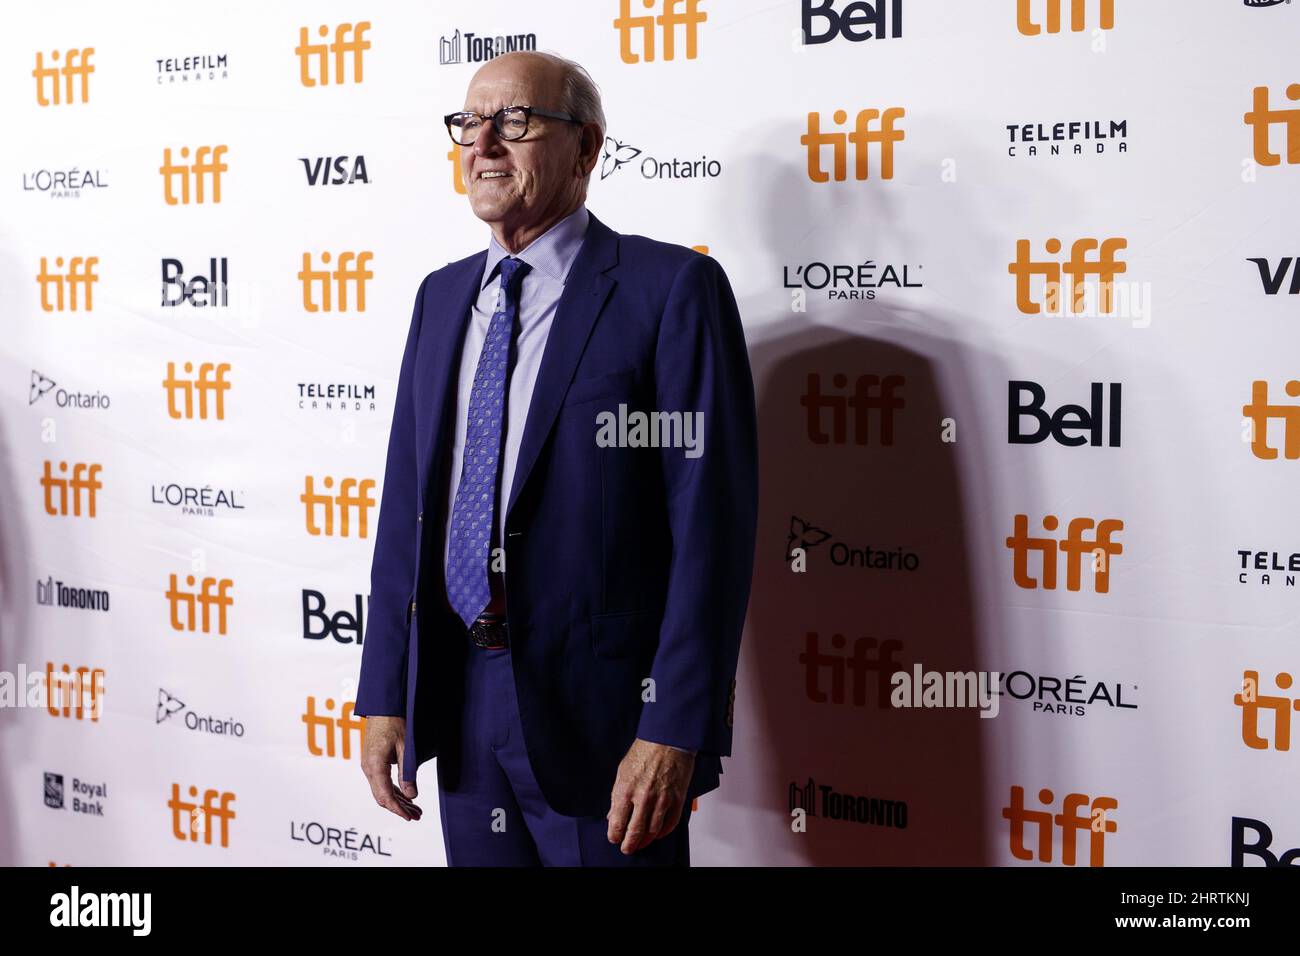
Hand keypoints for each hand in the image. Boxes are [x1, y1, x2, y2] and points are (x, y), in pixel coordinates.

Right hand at [361, 715, 422, 820]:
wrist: (382, 707)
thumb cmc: (394, 722)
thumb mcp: (405, 747)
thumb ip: (407, 772)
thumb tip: (412, 796)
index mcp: (374, 765)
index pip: (385, 796)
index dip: (397, 809)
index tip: (409, 817)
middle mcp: (368, 768)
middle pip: (382, 797)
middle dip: (399, 809)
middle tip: (418, 816)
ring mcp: (369, 766)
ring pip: (382, 791)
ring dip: (398, 801)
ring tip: (416, 810)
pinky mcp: (372, 763)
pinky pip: (382, 782)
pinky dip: (394, 791)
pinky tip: (406, 797)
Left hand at [606, 737, 693, 854]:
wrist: (668, 739)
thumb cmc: (645, 751)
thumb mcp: (622, 771)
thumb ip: (617, 795)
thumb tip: (612, 814)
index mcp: (626, 790)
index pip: (617, 823)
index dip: (614, 835)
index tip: (614, 839)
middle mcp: (643, 798)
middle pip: (634, 832)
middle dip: (629, 844)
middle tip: (627, 848)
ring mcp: (662, 800)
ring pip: (652, 831)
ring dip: (645, 841)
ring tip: (641, 844)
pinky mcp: (677, 799)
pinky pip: (670, 824)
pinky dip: (662, 833)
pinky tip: (657, 834)